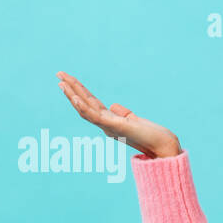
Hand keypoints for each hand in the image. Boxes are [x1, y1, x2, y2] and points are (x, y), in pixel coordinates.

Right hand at [56, 71, 181, 158]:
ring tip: (61, 82)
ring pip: (85, 110)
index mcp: (110, 122)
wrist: (163, 147)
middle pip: (84, 104)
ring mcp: (109, 127)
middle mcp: (106, 125)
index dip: (79, 92)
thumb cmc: (153, 136)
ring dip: (72, 96)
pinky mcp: (116, 128)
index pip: (91, 104)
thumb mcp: (135, 121)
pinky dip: (84, 108)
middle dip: (71, 89)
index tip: (68, 80)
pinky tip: (75, 98)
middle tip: (58, 75)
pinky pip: (95, 117)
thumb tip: (114, 107)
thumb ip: (123, 113)